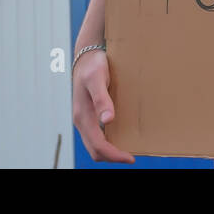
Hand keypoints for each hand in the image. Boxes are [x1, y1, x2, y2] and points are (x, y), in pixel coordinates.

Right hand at [72, 49, 134, 163]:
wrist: (87, 55)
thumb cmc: (93, 65)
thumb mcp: (97, 78)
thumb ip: (102, 99)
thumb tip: (108, 120)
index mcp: (82, 116)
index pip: (97, 145)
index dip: (114, 155)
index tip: (131, 158)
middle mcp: (82, 120)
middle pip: (95, 150)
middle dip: (112, 157)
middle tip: (131, 157)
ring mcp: (85, 119)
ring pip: (95, 144)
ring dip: (110, 151)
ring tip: (128, 148)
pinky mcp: (90, 115)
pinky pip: (97, 135)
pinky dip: (109, 142)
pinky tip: (122, 135)